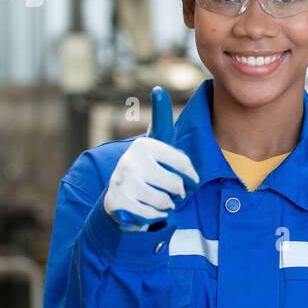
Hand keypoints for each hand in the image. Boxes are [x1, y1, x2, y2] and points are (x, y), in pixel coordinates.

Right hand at [103, 86, 199, 230]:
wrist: (118, 197)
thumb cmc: (146, 168)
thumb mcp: (155, 143)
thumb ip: (161, 118)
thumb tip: (158, 89)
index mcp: (145, 145)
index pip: (183, 163)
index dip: (191, 177)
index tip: (190, 181)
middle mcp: (130, 160)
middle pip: (175, 184)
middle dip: (178, 194)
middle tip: (171, 194)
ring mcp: (122, 181)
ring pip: (164, 201)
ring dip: (167, 206)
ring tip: (159, 201)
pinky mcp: (117, 202)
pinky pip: (151, 215)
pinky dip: (154, 217)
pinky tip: (148, 210)